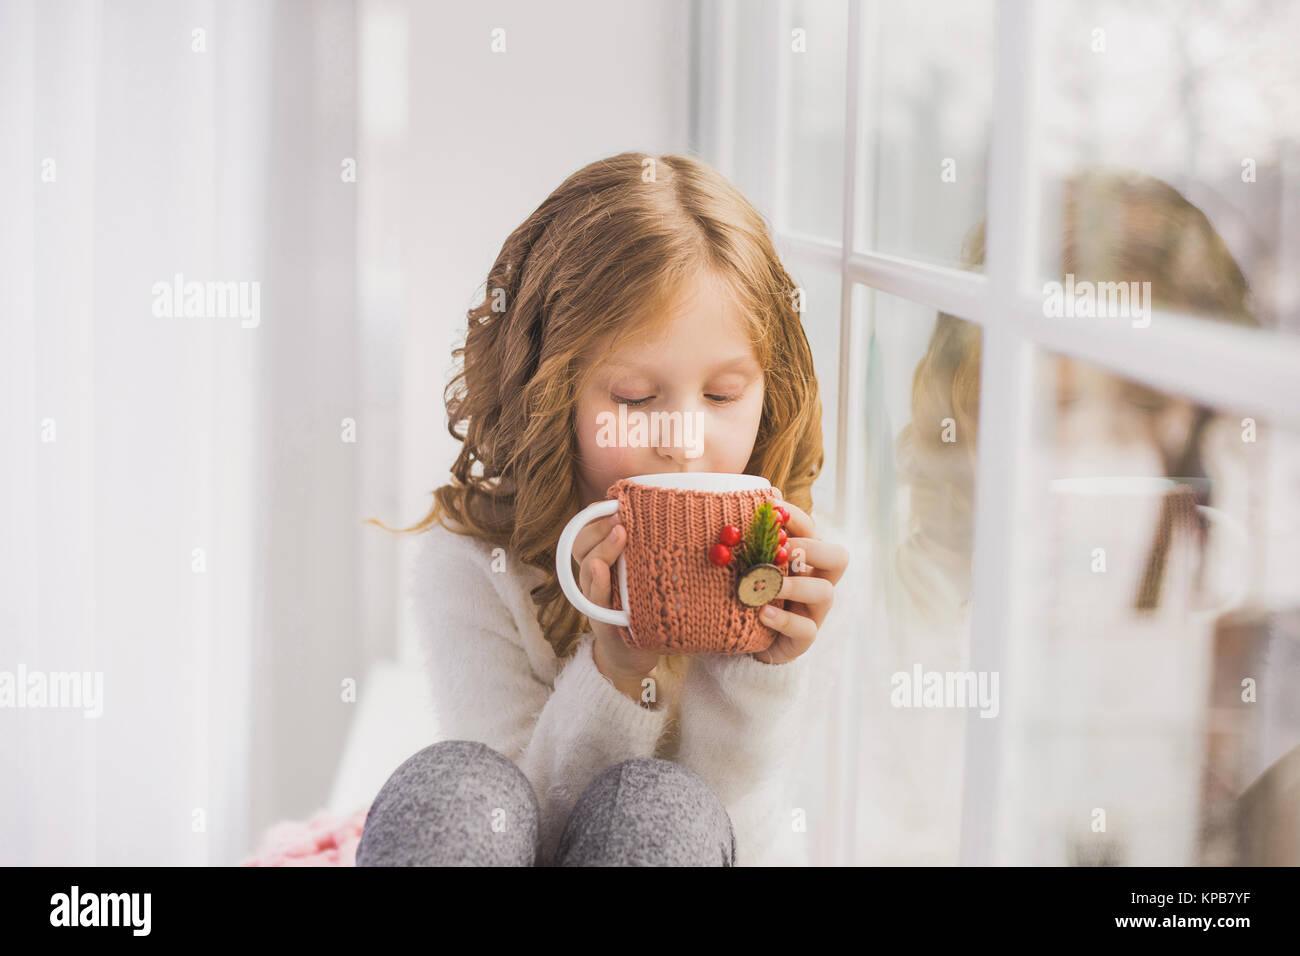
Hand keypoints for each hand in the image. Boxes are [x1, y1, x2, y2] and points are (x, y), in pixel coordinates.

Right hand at [573, 511, 660, 691]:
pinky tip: (600, 569)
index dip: (597, 515)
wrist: (633, 657)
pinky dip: (597, 583)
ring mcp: (595, 599)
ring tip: (619, 534)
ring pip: (587, 567)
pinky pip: (594, 599)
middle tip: (622, 518)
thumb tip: (676, 515)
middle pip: (582, 544)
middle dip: (600, 528)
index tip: (618, 503)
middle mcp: (594, 578)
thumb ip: (649, 551)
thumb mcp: (644, 575)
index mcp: (602, 562)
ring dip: (601, 549)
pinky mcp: (602, 621)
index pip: (588, 530)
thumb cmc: (644, 610)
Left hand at [751, 494, 849, 664]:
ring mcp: (813, 611)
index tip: (770, 509)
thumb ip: (749, 540)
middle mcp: (814, 581)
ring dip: (796, 585)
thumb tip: (747, 505)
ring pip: (825, 592)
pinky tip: (763, 614)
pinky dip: (785, 620)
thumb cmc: (745, 590)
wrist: (740, 636)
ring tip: (767, 586)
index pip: (811, 529)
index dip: (794, 517)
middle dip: (812, 549)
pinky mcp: (803, 638)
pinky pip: (806, 629)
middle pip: (837, 557)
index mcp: (803, 558)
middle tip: (782, 550)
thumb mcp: (746, 563)